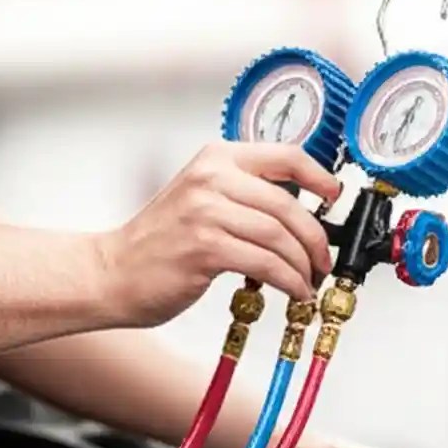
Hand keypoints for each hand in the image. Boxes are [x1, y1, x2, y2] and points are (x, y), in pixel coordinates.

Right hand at [99, 142, 338, 326]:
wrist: (112, 272)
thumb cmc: (158, 243)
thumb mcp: (201, 199)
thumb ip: (244, 197)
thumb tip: (299, 215)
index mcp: (215, 159)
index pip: (285, 156)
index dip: (320, 177)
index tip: (335, 196)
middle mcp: (211, 178)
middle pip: (289, 204)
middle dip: (316, 238)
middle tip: (324, 258)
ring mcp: (206, 211)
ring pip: (280, 236)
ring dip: (304, 265)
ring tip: (308, 281)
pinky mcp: (205, 247)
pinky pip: (266, 264)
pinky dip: (289, 281)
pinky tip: (293, 292)